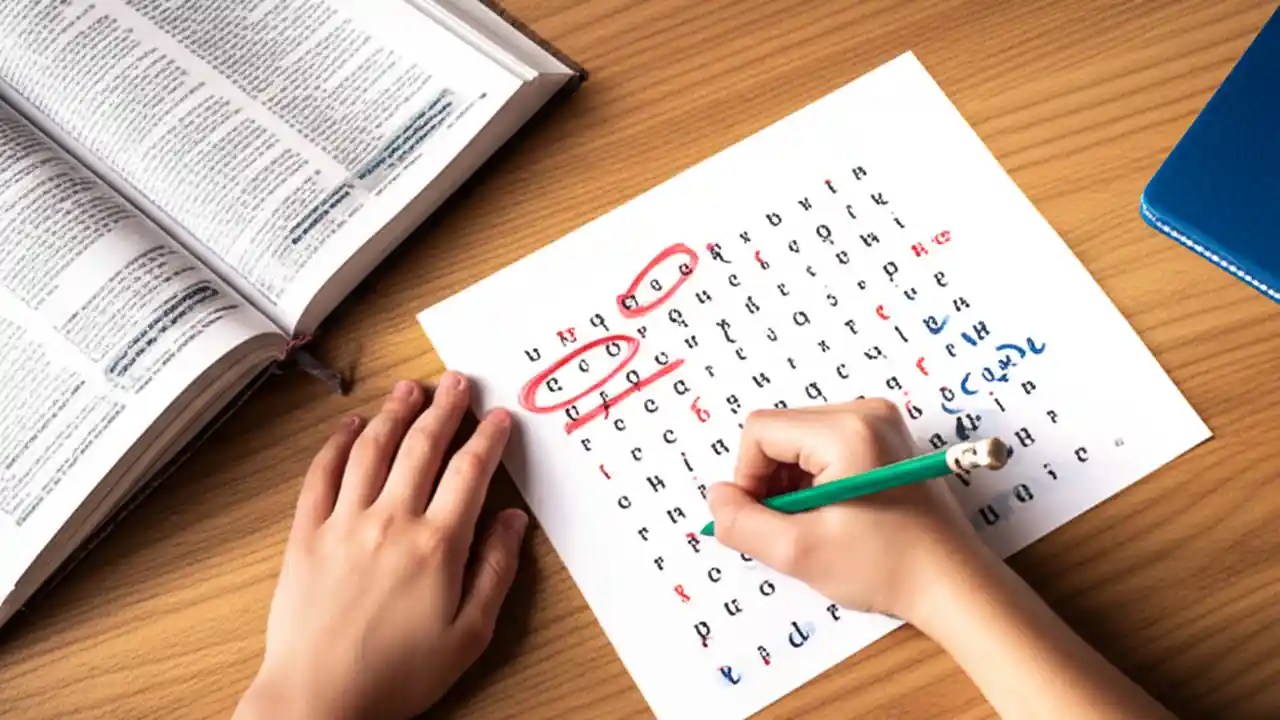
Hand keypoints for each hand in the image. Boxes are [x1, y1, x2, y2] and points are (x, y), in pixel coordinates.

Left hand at [236, 374, 527, 719]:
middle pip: (422, 447)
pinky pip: (321, 474)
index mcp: (437, 546)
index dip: (488, 439)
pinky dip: (336, 443)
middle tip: (458, 382)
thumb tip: (514, 522)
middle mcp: (390, 522)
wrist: (318, 700)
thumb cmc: (396, 676)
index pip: (469, 473)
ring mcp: (344, 524)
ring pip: (372, 449)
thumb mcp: (468, 635)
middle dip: (445, 408)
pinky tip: (350, 425)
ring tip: (411, 389)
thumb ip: (496, 571)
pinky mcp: (306, 535)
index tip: (499, 417)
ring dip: (395, 412)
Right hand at [709, 400, 1174, 718]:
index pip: (760, 431)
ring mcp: (880, 421)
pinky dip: (814, 478)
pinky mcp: (887, 437)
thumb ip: (743, 522)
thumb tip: (716, 497)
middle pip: (780, 431)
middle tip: (786, 527)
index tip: (762, 520)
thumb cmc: (885, 567)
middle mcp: (865, 411)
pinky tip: (831, 514)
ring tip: (812, 524)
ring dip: (791, 481)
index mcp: (846, 430)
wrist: (953, 584)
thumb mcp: (799, 552)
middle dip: (770, 480)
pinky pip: (825, 444)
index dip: (747, 478)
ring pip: (799, 439)